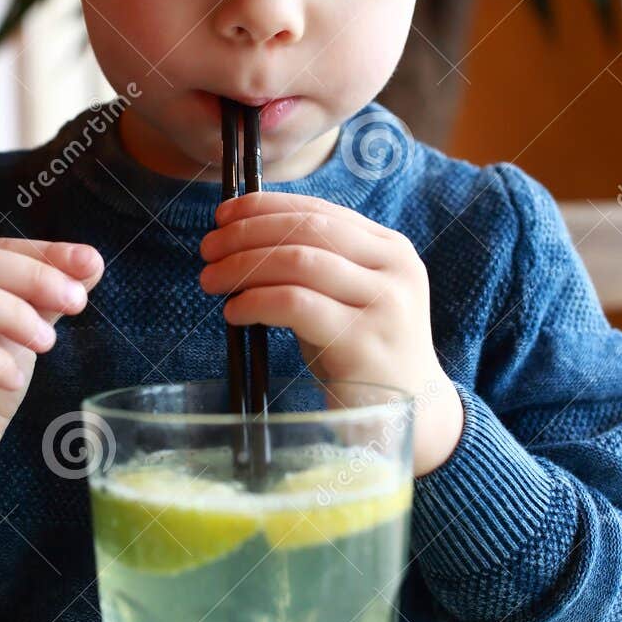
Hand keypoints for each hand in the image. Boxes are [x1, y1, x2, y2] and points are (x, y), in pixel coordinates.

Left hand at [199, 193, 463, 476]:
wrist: (414, 414)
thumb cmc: (364, 354)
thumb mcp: (346, 298)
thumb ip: (314, 265)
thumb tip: (240, 238)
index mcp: (389, 249)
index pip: (320, 210)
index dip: (265, 207)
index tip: (224, 215)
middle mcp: (393, 268)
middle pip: (307, 230)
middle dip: (247, 233)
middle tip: (207, 250)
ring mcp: (383, 304)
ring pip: (300, 262)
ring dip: (244, 266)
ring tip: (212, 281)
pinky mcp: (364, 342)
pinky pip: (296, 305)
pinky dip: (256, 302)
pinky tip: (235, 312)